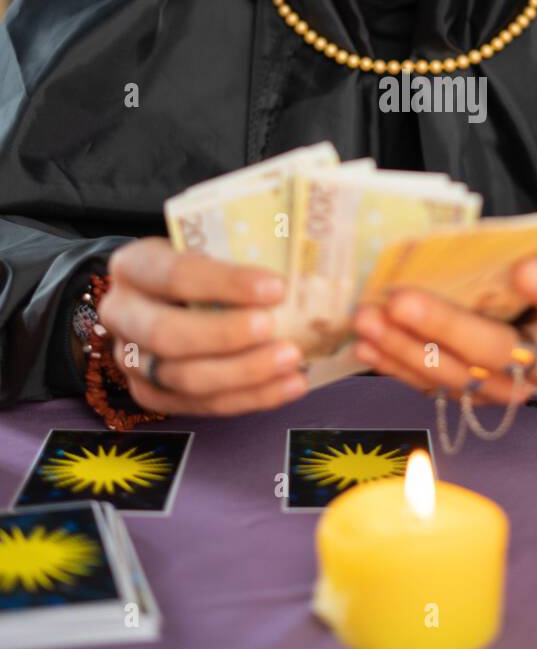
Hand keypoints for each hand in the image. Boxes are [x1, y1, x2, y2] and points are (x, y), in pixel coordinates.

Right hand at [97, 238, 307, 416]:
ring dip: (244, 374)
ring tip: (292, 362)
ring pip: (183, 378)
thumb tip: (303, 263)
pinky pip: (199, 406)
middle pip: (167, 334)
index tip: (277, 287)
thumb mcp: (210, 242)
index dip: (225, 283)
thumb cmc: (200, 264)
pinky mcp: (149, 394)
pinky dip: (249, 398)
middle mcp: (121, 313)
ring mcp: (130, 360)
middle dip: (227, 335)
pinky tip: (289, 386)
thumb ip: (243, 249)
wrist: (164, 295)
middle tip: (276, 329)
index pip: (175, 274)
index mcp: (133, 265)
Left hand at [351, 257, 536, 404]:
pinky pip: (432, 387)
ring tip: (368, 322)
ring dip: (405, 348)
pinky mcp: (474, 399)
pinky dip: (396, 366)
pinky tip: (366, 347)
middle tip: (400, 301)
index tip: (527, 268)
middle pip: (494, 348)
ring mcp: (506, 389)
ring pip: (455, 375)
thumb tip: (495, 255)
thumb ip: (525, 265)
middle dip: (443, 326)